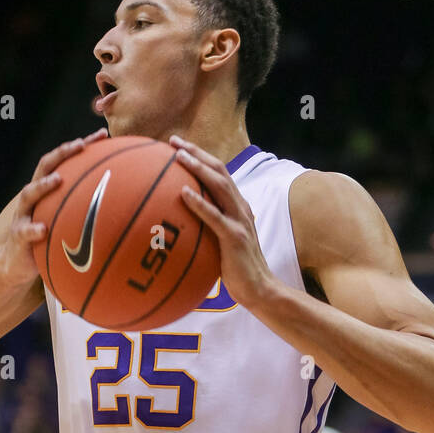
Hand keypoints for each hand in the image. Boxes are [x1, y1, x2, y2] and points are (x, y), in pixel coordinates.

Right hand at [0, 129, 107, 287]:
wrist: (16, 265)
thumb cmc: (48, 242)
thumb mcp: (67, 224)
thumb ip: (87, 212)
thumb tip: (125, 209)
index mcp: (48, 190)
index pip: (65, 160)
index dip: (82, 145)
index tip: (103, 134)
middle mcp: (33, 197)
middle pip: (45, 166)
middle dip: (62, 153)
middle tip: (80, 145)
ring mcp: (23, 215)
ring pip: (30, 193)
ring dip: (43, 185)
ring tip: (57, 180)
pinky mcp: (18, 237)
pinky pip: (25, 232)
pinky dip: (33, 229)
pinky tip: (43, 230)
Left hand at [170, 135, 277, 311]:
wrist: (259, 290)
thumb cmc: (237, 271)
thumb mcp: (220, 244)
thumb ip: (207, 230)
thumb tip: (180, 227)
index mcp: (237, 207)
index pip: (219, 174)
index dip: (200, 157)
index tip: (178, 146)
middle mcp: (240, 208)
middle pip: (219, 171)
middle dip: (196, 153)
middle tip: (174, 142)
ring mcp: (239, 221)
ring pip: (219, 186)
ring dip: (198, 168)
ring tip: (178, 157)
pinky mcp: (234, 237)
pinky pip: (214, 216)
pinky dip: (199, 202)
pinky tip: (183, 193)